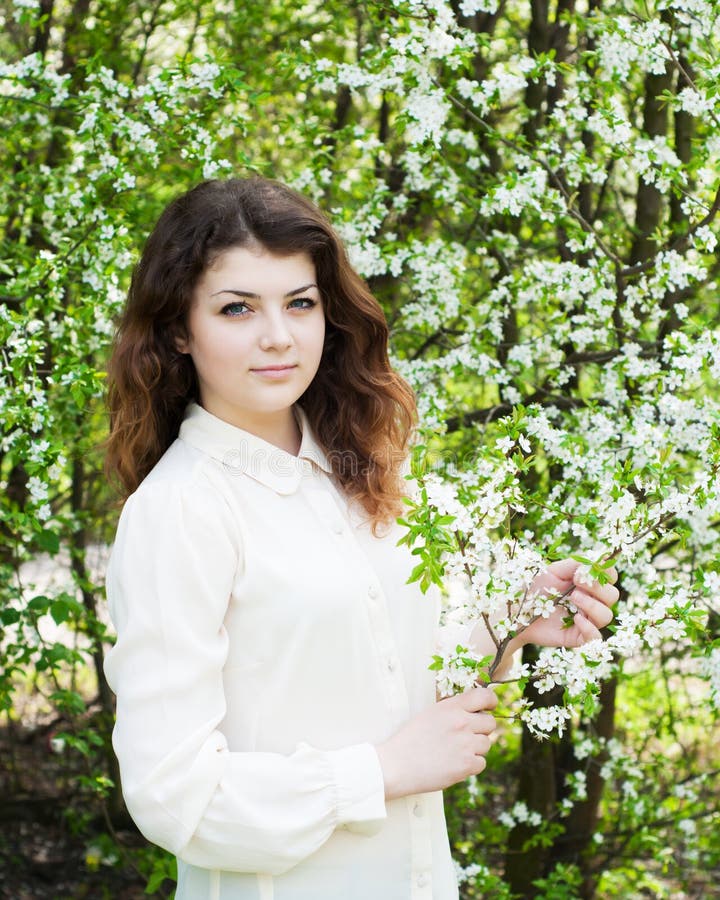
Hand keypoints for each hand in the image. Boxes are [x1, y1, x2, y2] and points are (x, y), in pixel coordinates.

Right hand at [375, 685, 496, 799]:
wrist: (397, 765)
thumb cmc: (411, 739)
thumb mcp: (431, 713)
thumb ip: (453, 709)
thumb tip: (475, 709)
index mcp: (452, 707)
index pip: (485, 696)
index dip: (491, 702)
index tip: (489, 707)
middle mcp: (462, 723)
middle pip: (490, 723)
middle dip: (482, 729)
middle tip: (468, 735)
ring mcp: (466, 744)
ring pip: (487, 744)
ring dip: (476, 748)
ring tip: (456, 751)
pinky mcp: (466, 765)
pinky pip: (481, 763)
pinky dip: (471, 765)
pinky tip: (455, 763)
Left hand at [514, 558, 618, 650]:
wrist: (517, 611)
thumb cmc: (536, 588)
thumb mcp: (553, 571)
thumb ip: (575, 564)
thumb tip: (597, 561)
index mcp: (588, 584)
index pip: (611, 576)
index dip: (605, 572)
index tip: (584, 571)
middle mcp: (591, 601)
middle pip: (613, 595)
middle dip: (598, 589)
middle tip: (575, 585)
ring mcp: (587, 620)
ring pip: (607, 615)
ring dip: (592, 605)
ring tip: (573, 599)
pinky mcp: (579, 637)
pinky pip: (596, 636)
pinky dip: (589, 627)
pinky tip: (576, 619)